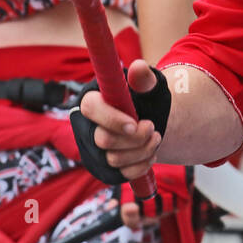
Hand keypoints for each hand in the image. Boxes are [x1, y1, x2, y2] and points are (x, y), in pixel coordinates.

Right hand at [70, 60, 170, 185]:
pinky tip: (151, 154)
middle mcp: (86, 126)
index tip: (135, 123)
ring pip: (114, 160)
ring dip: (143, 151)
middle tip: (153, 127)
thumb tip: (138, 67)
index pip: (91, 109)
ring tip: (156, 137)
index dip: (112, 119)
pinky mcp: (102, 168)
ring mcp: (92, 150)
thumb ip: (144, 79)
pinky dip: (141, 166)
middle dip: (135, 138)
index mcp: (93, 100)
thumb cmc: (145, 99)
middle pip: (103, 140)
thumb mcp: (149, 87)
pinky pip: (120, 175)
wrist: (150, 120)